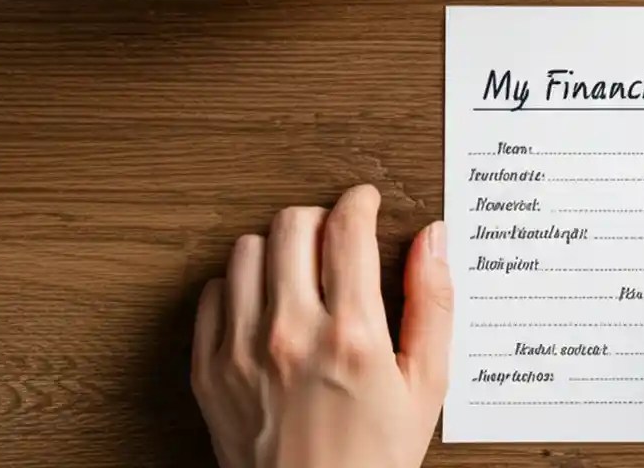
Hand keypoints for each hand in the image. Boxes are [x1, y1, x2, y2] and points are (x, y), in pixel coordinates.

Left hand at [191, 185, 452, 467]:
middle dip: (321, 218)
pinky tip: (264, 303)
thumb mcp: (427, 385)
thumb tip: (433, 239)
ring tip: (299, 270)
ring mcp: (242, 350)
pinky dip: (239, 286)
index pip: (347, 228)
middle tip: (335, 237)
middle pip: (292, 225)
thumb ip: (433, 304)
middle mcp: (291, 334)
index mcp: (352, 335)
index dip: (359, 201)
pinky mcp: (209, 369)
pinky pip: (212, 293)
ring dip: (278, 248)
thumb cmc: (373, 457)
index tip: (364, 202)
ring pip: (247, 250)